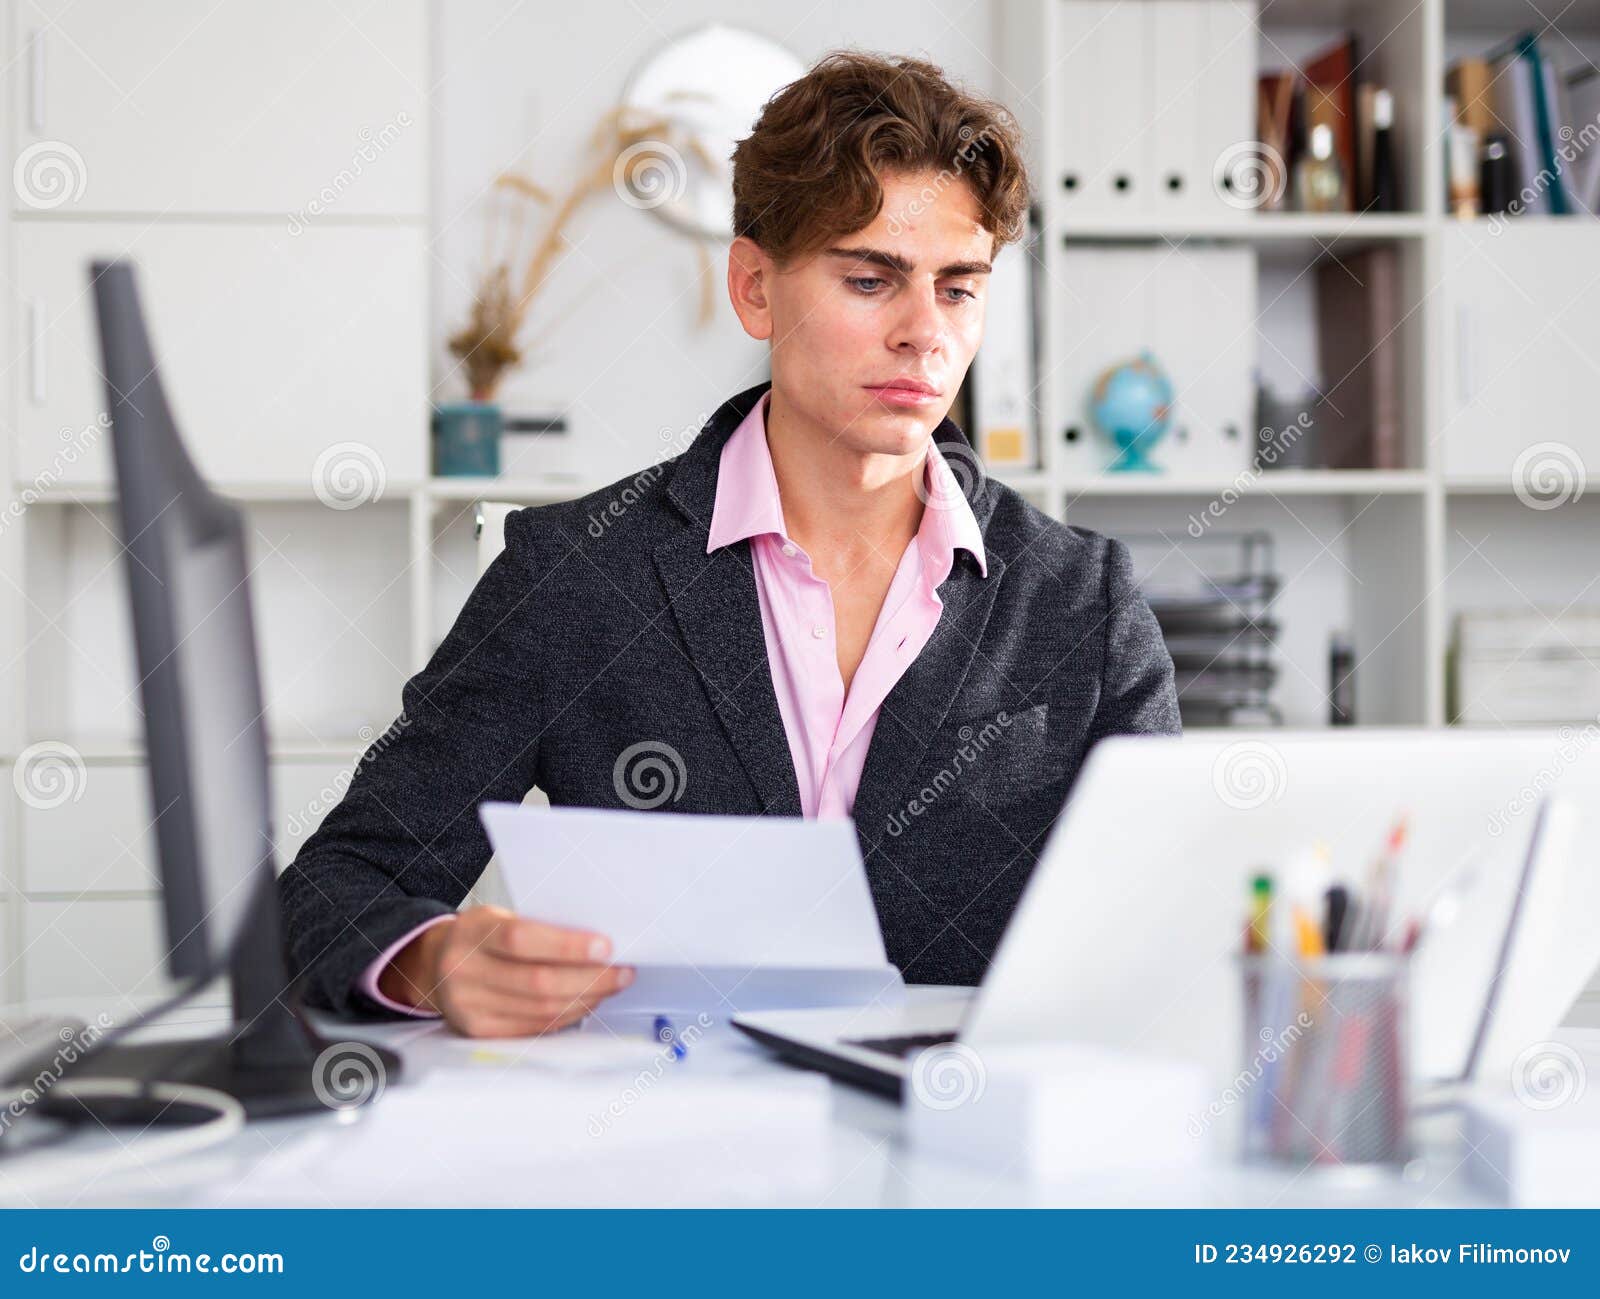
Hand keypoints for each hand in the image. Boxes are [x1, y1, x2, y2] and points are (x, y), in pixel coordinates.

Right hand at [378, 905, 632, 1036]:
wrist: (434, 965)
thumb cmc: (480, 936)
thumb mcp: (498, 917)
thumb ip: (539, 928)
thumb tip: (597, 944)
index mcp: (473, 932)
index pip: (522, 940)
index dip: (568, 946)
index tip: (606, 947)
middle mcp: (465, 971)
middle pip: (538, 983)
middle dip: (590, 979)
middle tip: (622, 971)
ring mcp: (469, 1006)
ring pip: (541, 1010)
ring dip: (586, 999)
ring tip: (610, 986)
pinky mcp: (479, 1031)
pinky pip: (534, 1028)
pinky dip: (567, 1015)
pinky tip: (586, 1002)